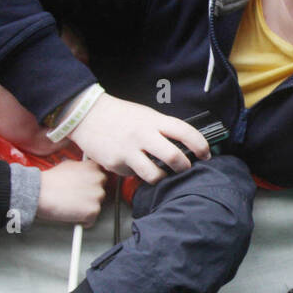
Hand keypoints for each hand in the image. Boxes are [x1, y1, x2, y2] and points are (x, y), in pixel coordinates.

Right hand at [37, 159, 108, 224]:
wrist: (40, 192)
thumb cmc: (50, 181)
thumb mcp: (69, 165)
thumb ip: (82, 168)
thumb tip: (85, 173)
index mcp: (94, 167)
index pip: (101, 177)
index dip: (92, 184)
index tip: (86, 188)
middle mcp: (99, 179)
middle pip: (101, 191)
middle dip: (91, 196)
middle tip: (77, 198)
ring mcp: (97, 195)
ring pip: (97, 205)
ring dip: (87, 207)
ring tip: (72, 205)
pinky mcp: (93, 210)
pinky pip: (92, 219)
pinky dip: (83, 220)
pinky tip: (72, 214)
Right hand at [68, 92, 209, 182]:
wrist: (86, 114)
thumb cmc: (120, 115)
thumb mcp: (146, 115)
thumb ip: (163, 129)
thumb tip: (184, 145)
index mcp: (153, 120)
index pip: (185, 131)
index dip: (200, 145)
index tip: (207, 154)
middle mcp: (143, 135)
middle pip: (174, 157)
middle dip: (184, 167)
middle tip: (184, 168)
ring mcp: (128, 150)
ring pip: (154, 174)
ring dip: (162, 177)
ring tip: (161, 174)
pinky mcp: (115, 163)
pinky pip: (133, 175)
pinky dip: (136, 174)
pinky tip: (132, 165)